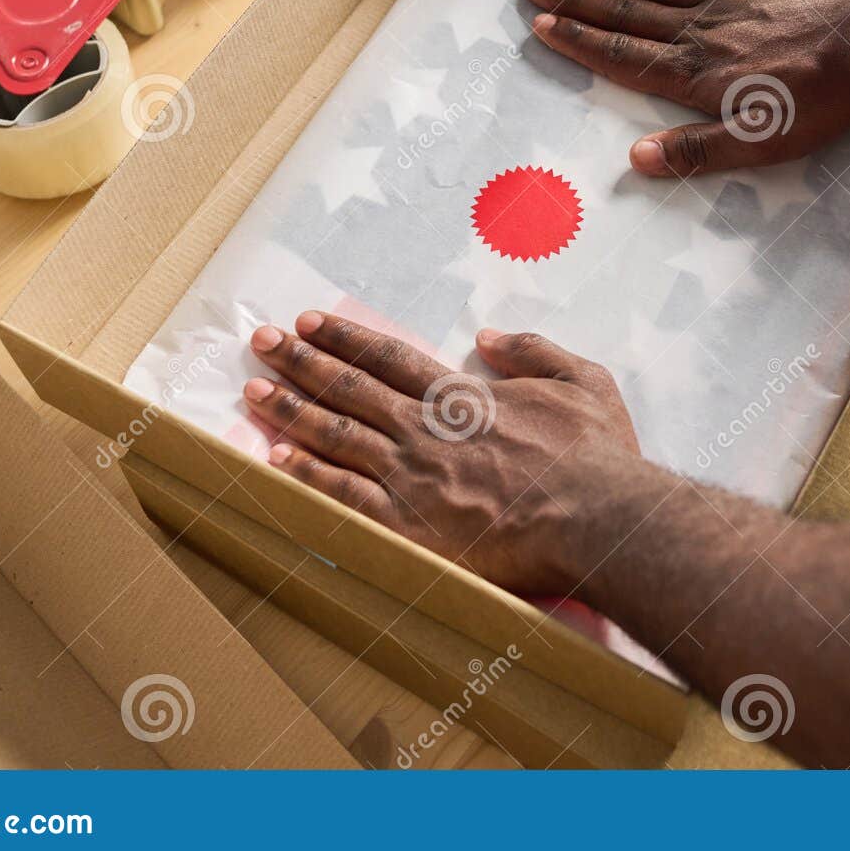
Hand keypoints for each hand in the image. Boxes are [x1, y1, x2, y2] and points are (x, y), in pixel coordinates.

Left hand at [242, 313, 650, 595]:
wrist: (597, 520)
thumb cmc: (596, 456)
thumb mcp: (583, 380)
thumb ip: (533, 351)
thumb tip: (489, 337)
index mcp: (463, 396)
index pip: (388, 357)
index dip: (344, 338)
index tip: (309, 322)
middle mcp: (426, 430)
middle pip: (349, 389)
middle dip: (300, 362)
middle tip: (261, 341)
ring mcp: (412, 478)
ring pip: (335, 437)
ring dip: (290, 411)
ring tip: (252, 391)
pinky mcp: (408, 527)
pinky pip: (342, 497)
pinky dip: (306, 476)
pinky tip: (276, 460)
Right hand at [523, 0, 849, 175]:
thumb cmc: (816, 98)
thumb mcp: (758, 142)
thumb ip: (696, 150)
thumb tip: (638, 160)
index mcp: (692, 75)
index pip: (621, 57)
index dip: (580, 43)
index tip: (544, 27)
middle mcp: (695, 31)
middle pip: (624, 14)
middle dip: (577, 2)